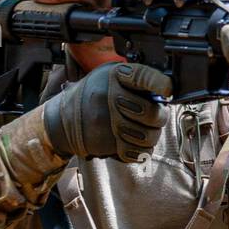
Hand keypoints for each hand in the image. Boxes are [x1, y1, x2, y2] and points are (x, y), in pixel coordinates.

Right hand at [44, 62, 171, 162]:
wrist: (61, 120)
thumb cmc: (92, 96)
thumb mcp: (108, 75)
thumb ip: (136, 79)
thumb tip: (165, 88)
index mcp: (114, 76)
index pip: (143, 77)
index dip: (159, 84)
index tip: (167, 90)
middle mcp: (110, 98)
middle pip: (153, 113)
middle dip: (159, 117)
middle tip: (155, 115)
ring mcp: (108, 123)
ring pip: (149, 136)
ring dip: (149, 136)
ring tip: (141, 130)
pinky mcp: (106, 144)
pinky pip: (136, 152)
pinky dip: (137, 151)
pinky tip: (131, 142)